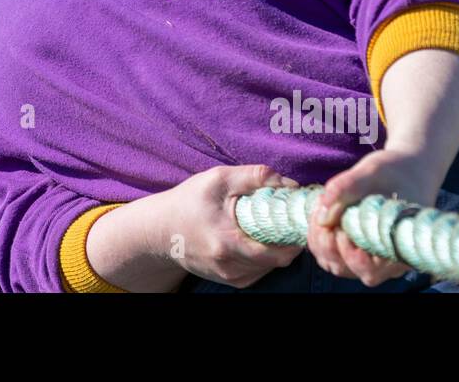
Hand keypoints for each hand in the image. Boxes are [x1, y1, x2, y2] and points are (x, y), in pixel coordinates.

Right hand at [142, 164, 304, 288]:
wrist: (160, 230)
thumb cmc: (188, 201)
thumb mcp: (218, 180)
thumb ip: (255, 177)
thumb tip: (290, 184)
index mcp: (227, 242)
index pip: (278, 252)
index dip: (295, 237)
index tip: (299, 218)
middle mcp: (229, 266)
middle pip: (278, 260)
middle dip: (289, 241)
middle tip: (290, 219)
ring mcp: (230, 277)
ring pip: (270, 267)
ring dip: (277, 249)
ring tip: (273, 226)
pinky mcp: (230, 281)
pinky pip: (259, 271)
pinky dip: (265, 256)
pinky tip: (257, 238)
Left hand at [309, 147, 444, 285]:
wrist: (406, 169)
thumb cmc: (396, 171)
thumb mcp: (373, 170)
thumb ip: (348, 186)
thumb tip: (322, 216)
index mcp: (398, 248)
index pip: (367, 270)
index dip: (347, 253)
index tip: (340, 228)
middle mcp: (385, 260)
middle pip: (344, 268)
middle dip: (326, 243)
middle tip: (321, 213)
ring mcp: (369, 256)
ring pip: (333, 263)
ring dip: (319, 239)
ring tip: (320, 209)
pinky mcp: (355, 247)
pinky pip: (330, 252)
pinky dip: (319, 235)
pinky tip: (320, 211)